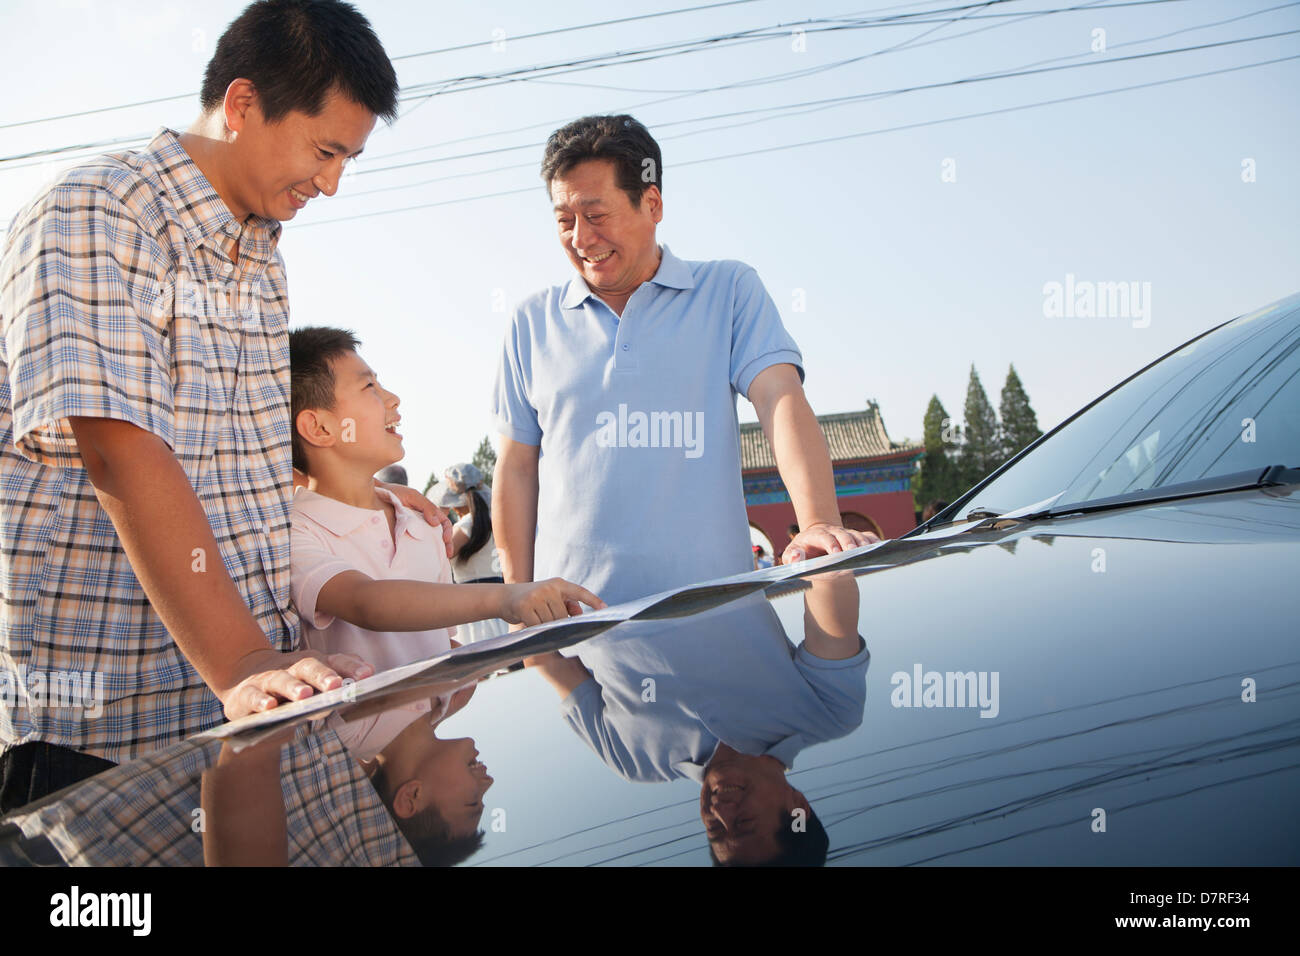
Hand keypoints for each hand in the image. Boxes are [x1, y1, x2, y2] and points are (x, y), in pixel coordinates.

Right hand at [221, 649, 373, 719]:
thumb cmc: (290, 687)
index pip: (335, 662)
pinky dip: (260, 702)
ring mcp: (268, 679)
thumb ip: (338, 677)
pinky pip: (253, 696)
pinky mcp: (245, 694)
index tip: (368, 674)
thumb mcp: (313, 683)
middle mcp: (292, 667)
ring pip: (281, 680)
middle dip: (323, 675)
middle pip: (309, 666)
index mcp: (313, 664)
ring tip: (305, 696)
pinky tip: (269, 708)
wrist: (244, 682)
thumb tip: (369, 670)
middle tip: (336, 685)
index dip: (351, 667)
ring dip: (293, 687)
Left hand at [377, 480, 453, 557]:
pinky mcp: (403, 536)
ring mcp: (414, 530)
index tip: (446, 539)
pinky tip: (424, 558)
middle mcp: (423, 522)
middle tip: (448, 554)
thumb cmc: (395, 493)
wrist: (375, 496)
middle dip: (446, 545)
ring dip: (437, 550)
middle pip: (440, 535)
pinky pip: (415, 545)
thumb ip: (426, 507)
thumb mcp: (413, 496)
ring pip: (429, 542)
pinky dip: (421, 553)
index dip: (448, 531)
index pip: (444, 523)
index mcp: (428, 512)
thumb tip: (437, 523)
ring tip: (440, 559)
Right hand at [500, 578, 605, 626]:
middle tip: (545, 619)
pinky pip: (538, 626)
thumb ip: (566, 605)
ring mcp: (536, 596)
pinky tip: (528, 622)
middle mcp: (549, 587)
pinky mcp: (525, 606)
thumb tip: (579, 614)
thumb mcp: (550, 598)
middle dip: (557, 623)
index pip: (579, 592)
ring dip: (545, 626)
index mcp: (558, 584)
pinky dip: (536, 629)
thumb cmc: (532, 600)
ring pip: (551, 622)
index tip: (605, 609)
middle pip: (563, 616)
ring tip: (534, 618)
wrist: (503, 597)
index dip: (593, 600)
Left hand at [782, 522, 879, 564]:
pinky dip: (875, 542)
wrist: (814, 545)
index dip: (830, 543)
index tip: (836, 553)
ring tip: (868, 553)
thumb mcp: (791, 555)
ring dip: (863, 543)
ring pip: (857, 535)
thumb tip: (797, 557)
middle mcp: (832, 532)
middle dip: (848, 542)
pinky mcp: (857, 538)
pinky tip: (880, 549)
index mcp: (815, 535)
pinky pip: (868, 537)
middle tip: (853, 553)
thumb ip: (791, 557)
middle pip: (842, 534)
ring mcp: (846, 534)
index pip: (824, 536)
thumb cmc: (803, 552)